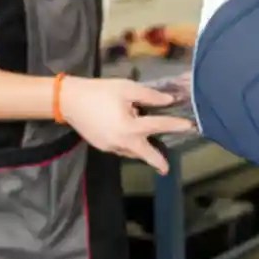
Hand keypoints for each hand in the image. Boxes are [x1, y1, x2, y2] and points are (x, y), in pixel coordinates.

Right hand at [59, 76, 195, 173]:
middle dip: (156, 161)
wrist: (69, 100)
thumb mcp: (127, 89)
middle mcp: (121, 141)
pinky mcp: (102, 146)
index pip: (158, 126)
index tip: (190, 126)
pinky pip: (121, 149)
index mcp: (130, 127)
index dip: (175, 125)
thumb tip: (168, 101)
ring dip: (143, 151)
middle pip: (144, 153)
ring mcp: (110, 146)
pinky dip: (130, 146)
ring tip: (153, 149)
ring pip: (132, 152)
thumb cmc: (100, 92)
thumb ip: (150, 96)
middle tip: (166, 169)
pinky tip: (133, 139)